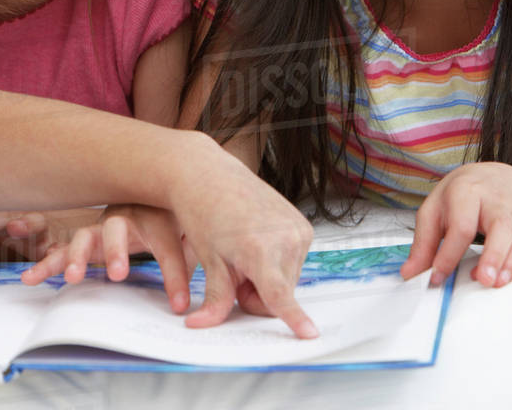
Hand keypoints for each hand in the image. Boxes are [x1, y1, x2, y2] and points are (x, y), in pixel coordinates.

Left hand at [0, 209, 66, 261]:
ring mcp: (42, 228)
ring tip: (14, 229)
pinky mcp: (60, 246)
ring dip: (24, 223)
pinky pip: (61, 252)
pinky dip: (56, 261)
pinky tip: (42, 274)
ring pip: (34, 220)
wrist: (58, 246)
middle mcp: (17, 216)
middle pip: (2, 211)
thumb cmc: (10, 244)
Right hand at [20, 204, 193, 313]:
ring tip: (70, 278)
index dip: (174, 273)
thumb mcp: (184, 241)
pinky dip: (48, 263)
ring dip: (76, 257)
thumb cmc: (166, 219)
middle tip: (119, 274)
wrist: (148, 190)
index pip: (166, 245)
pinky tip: (31, 277)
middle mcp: (123, 218)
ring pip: (83, 238)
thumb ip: (184, 272)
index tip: (179, 302)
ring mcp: (99, 228)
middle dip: (116, 251)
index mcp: (154, 217)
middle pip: (116, 230)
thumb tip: (185, 308)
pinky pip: (63, 251)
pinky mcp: (84, 240)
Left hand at [169, 143, 317, 338]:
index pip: (280, 295)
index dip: (294, 318)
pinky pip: (294, 260)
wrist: (210, 176)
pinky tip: (256, 242)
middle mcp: (285, 239)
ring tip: (242, 254)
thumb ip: (214, 298)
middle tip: (233, 272)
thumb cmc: (203, 215)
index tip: (310, 335)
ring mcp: (298, 230)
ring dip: (268, 278)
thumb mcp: (208, 260)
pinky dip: (277, 261)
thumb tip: (201, 325)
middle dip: (257, 294)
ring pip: (288, 280)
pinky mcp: (303, 225)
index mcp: (259, 250)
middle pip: (279, 295)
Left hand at [401, 162, 511, 288]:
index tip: (437, 277)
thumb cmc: (459, 197)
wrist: (496, 178)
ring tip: (496, 283)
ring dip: (511, 262)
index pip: (460, 226)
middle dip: (492, 255)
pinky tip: (509, 277)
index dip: (448, 254)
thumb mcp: (434, 211)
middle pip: (500, 226)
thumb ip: (423, 243)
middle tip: (482, 280)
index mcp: (465, 191)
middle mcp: (495, 199)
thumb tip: (409, 273)